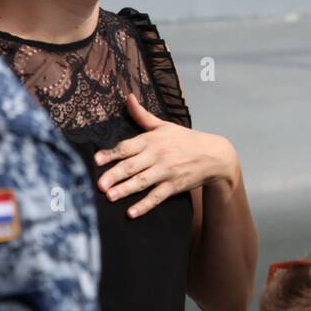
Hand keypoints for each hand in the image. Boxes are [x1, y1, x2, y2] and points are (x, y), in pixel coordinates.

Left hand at [94, 94, 238, 217]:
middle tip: (99, 184)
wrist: (214, 155)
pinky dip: (145, 205)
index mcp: (152, 140)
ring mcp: (166, 172)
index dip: (111, 153)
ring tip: (110, 197)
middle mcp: (158, 155)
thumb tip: (128, 98)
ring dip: (125, 190)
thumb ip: (143, 115)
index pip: (127, 146)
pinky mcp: (174, 186)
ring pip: (142, 182)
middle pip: (132, 166)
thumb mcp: (164, 126)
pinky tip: (131, 213)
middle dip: (114, 175)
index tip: (96, 160)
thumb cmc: (186, 140)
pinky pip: (157, 196)